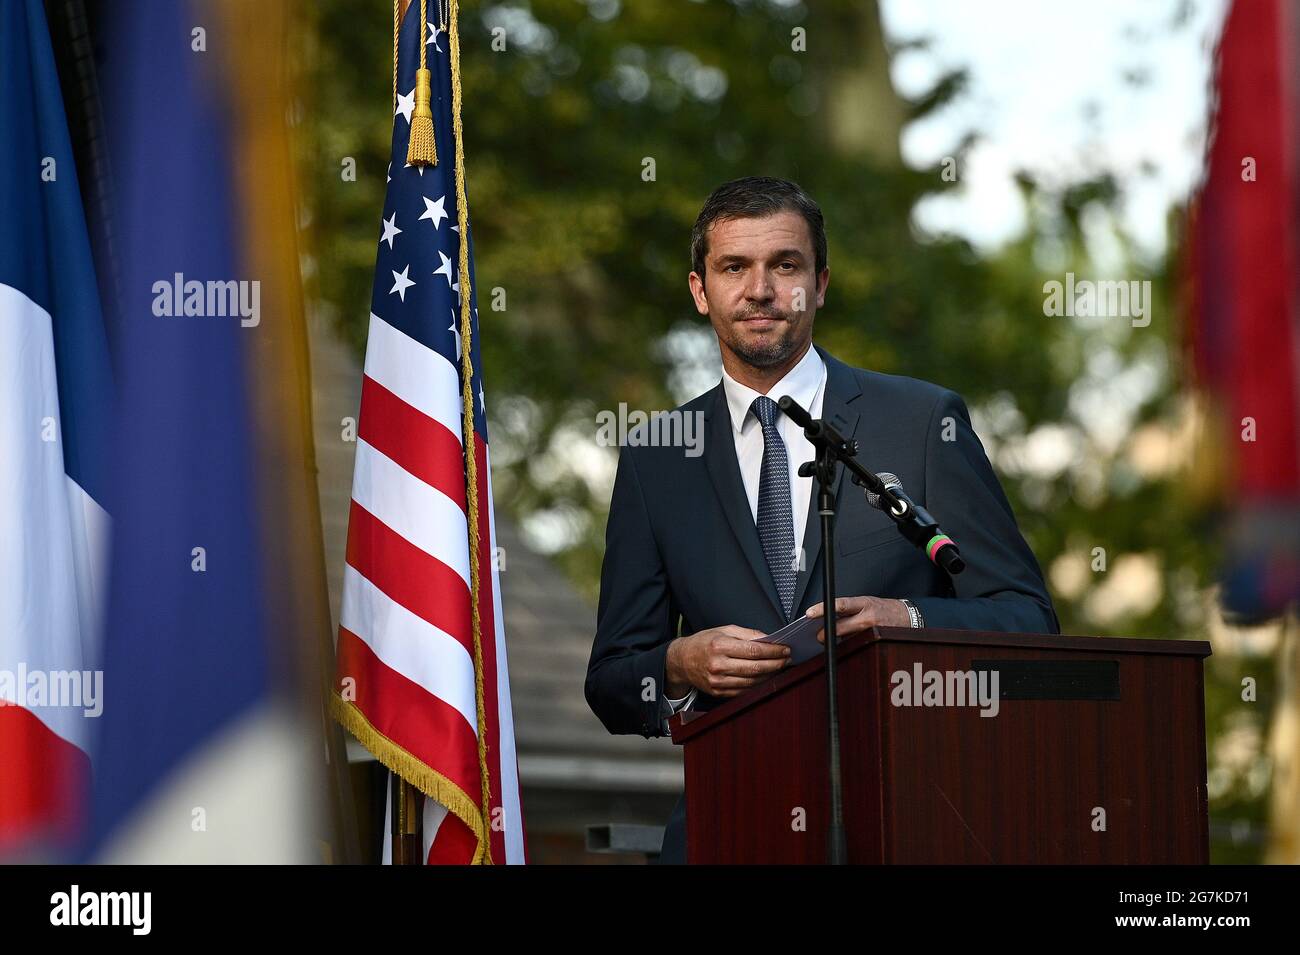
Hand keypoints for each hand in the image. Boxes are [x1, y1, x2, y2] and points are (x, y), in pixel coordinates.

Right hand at [665, 625, 791, 698]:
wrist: (681, 661)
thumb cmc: (703, 643)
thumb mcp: (723, 630)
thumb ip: (747, 634)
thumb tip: (769, 639)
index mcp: (719, 646)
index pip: (753, 650)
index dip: (773, 651)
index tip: (785, 648)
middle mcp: (718, 665)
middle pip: (755, 668)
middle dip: (776, 663)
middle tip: (787, 659)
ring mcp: (718, 682)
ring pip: (752, 681)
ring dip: (770, 675)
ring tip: (780, 667)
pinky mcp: (719, 693)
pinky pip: (745, 690)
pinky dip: (758, 684)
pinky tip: (766, 677)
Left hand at [804, 596, 909, 642]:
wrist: (907, 616)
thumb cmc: (883, 608)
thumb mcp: (866, 602)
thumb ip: (848, 608)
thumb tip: (827, 616)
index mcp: (864, 603)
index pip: (839, 605)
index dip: (823, 609)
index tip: (809, 613)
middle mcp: (868, 617)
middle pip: (840, 627)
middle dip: (826, 633)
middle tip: (818, 636)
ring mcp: (872, 631)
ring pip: (847, 638)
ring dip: (836, 640)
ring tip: (830, 639)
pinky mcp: (875, 641)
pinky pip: (856, 645)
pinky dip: (848, 644)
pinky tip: (844, 643)